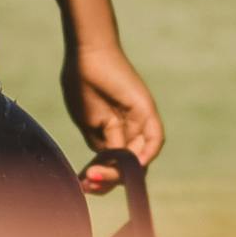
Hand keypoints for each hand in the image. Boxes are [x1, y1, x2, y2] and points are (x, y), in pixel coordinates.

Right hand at [65, 37, 163, 187]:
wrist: (85, 53)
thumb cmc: (81, 82)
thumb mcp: (89, 123)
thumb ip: (102, 146)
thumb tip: (106, 169)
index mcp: (116, 132)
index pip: (116, 164)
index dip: (103, 178)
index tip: (83, 183)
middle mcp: (131, 129)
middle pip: (129, 165)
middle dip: (108, 179)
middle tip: (88, 182)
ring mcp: (141, 120)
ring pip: (139, 158)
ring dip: (118, 172)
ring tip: (95, 175)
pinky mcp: (147, 110)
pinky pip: (154, 140)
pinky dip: (144, 156)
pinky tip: (125, 166)